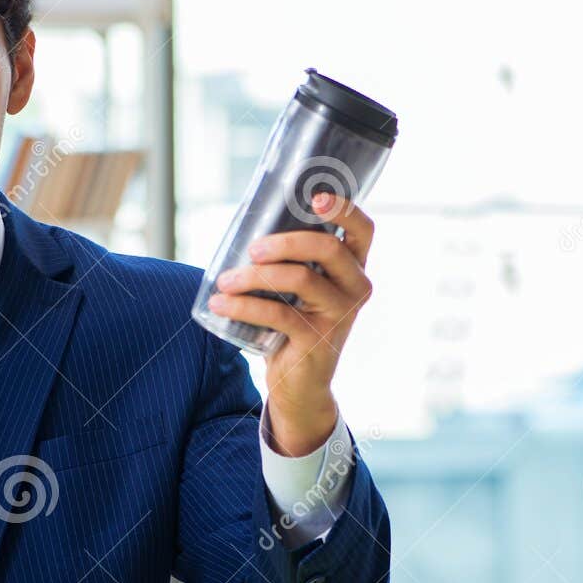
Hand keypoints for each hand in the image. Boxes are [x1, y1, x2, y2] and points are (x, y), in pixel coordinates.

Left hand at [207, 191, 373, 455]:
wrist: (300, 384)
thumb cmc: (293, 323)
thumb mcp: (298, 289)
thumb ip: (288, 258)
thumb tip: (246, 221)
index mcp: (352, 268)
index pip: (363, 230)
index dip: (345, 209)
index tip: (316, 198)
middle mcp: (355, 287)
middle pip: (328, 248)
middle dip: (284, 242)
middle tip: (251, 250)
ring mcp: (339, 314)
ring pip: (300, 278)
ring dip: (253, 276)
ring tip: (223, 281)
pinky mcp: (318, 339)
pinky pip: (278, 313)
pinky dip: (243, 306)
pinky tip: (219, 304)